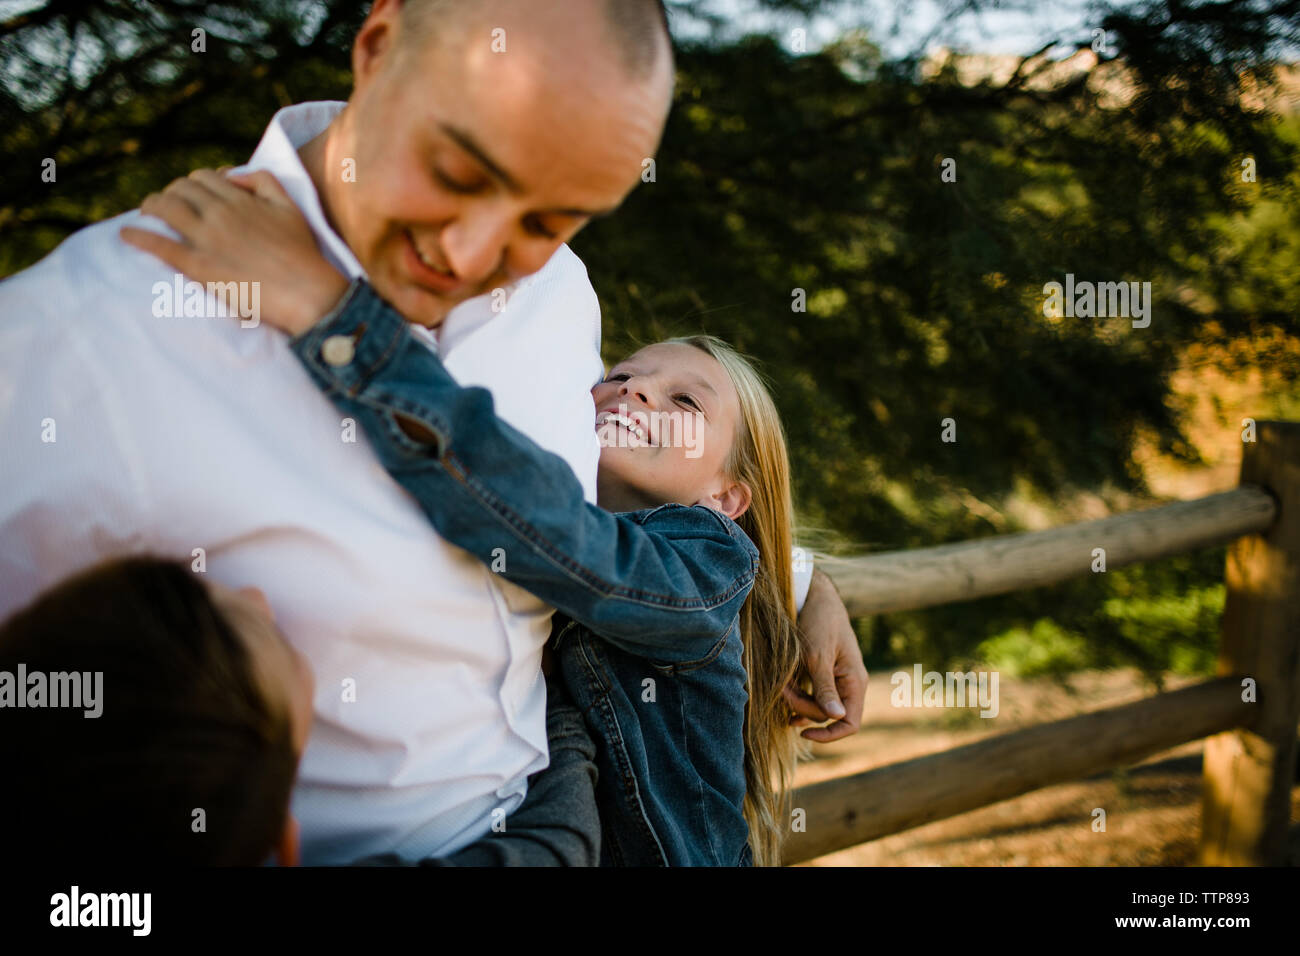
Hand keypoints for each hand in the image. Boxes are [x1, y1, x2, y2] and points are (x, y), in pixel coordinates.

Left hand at [119, 167, 349, 335]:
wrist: (307, 293)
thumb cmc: (304, 254)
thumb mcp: (291, 207)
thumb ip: (264, 182)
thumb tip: (234, 175)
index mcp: (241, 199)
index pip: (204, 177)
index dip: (193, 183)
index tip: (190, 195)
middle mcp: (220, 213)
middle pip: (180, 189)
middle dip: (170, 193)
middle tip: (166, 206)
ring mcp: (207, 239)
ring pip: (164, 209)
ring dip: (149, 207)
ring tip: (145, 215)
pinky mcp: (199, 266)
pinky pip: (159, 244)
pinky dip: (138, 235)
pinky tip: (126, 234)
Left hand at [786, 568, 866, 741]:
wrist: (811, 594)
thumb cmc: (818, 621)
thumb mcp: (818, 655)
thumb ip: (825, 687)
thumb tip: (836, 717)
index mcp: (854, 681)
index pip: (850, 723)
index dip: (830, 735)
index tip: (803, 733)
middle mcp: (847, 683)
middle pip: (827, 715)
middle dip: (803, 708)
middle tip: (781, 690)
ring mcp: (834, 678)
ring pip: (816, 705)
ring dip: (796, 701)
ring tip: (779, 687)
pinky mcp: (820, 671)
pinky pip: (811, 694)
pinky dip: (797, 696)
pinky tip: (784, 694)